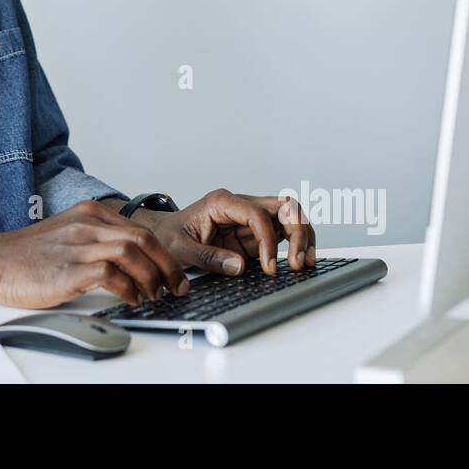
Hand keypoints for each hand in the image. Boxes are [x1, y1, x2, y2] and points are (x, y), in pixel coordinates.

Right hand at [0, 200, 189, 307]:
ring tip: (154, 295)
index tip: (173, 272)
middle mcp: (87, 224)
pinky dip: (128, 288)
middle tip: (175, 286)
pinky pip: (111, 273)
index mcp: (90, 213)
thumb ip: (96, 239)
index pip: (141, 229)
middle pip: (144, 238)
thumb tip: (131, 261)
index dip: (164, 253)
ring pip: (132, 252)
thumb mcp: (67, 234)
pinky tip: (131, 299)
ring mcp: (78, 245)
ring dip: (151, 277)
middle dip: (167, 266)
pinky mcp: (69, 268)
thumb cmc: (28, 254)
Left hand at [135, 189, 315, 276]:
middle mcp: (241, 205)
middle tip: (296, 262)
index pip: (257, 214)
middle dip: (297, 231)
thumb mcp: (180, 249)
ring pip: (290, 217)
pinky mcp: (255, 234)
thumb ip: (208, 257)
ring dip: (302, 237)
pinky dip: (296, 244)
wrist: (163, 235)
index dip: (268, 240)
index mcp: (222, 202)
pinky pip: (284, 233)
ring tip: (305, 263)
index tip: (269, 266)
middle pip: (283, 207)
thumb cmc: (169, 236)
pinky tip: (300, 262)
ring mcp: (251, 218)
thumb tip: (240, 266)